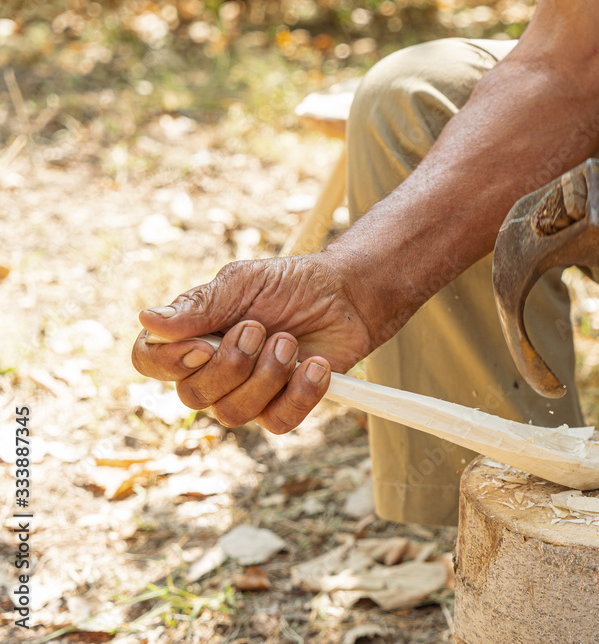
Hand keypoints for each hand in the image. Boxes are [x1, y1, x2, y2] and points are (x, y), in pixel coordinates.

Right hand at [131, 252, 373, 433]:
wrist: (345, 297)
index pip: (149, 362)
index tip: (203, 343)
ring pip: (233, 414)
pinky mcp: (282, 408)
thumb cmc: (290, 285)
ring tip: (290, 342)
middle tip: (260, 328)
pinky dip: (301, 392)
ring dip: (267, 375)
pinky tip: (315, 365)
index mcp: (190, 336)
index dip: (169, 362)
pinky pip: (277, 422)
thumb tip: (148, 319)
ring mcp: (246, 394)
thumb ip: (201, 304)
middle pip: (192, 396)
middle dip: (232, 364)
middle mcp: (211, 371)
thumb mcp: (243, 282)